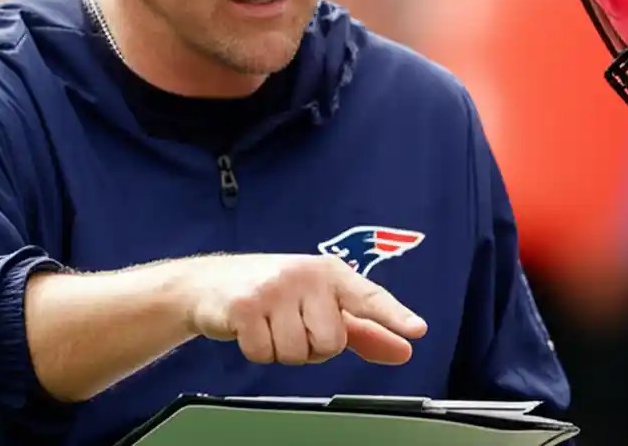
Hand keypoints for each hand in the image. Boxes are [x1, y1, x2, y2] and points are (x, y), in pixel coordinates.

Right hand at [182, 254, 427, 365]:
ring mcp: (275, 288)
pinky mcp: (246, 305)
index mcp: (330, 273)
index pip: (368, 297)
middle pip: (330, 343)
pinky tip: (250, 329)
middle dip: (311, 347)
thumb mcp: (320, 305)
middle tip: (291, 325)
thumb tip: (403, 349)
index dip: (393, 316)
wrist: (210, 283)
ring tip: (270, 325)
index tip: (416, 330)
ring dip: (282, 350)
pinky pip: (265, 354)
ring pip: (297, 354)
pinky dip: (257, 351)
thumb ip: (364, 330)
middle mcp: (306, 275)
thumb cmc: (274, 293)